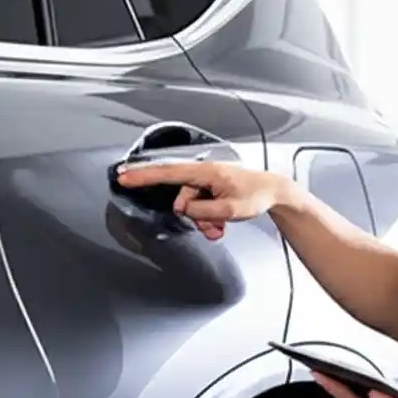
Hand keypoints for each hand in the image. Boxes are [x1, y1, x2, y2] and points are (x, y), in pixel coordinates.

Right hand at [116, 161, 289, 240]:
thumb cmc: (256, 194)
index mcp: (205, 172)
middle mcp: (203, 173)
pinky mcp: (210, 188)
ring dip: (203, 219)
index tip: (124, 176)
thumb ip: (201, 210)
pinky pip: (199, 206)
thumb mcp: (229, 209)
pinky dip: (207, 217)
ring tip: (221, 225)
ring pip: (191, 205)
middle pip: (181, 197)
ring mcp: (206, 181)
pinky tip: (221, 222)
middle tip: (213, 225)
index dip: (143, 176)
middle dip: (194, 215)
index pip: (167, 173)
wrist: (273, 191)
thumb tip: (184, 209)